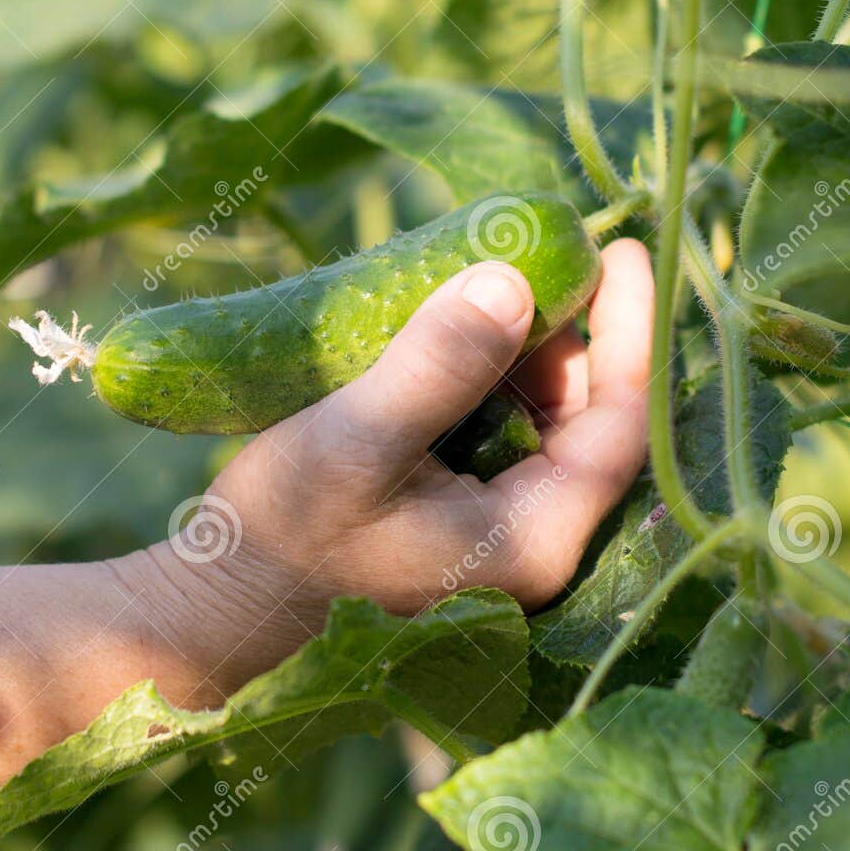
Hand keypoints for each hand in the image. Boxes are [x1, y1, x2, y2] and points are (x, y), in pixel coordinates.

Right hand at [142, 239, 654, 686]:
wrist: (220, 602)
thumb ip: (436, 367)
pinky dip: (488, 373)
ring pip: (545, 420)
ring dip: (525, 347)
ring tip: (487, 275)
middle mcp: (531, 542)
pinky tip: (454, 326)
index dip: (630, 335)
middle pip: (588, 418)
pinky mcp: (460, 513)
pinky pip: (501, 431)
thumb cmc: (281, 535)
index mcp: (531, 541)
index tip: (620, 249)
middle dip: (571, 333)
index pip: (618, 427)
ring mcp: (496, 531)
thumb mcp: (354, 441)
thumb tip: (513, 282)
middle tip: (536, 250)